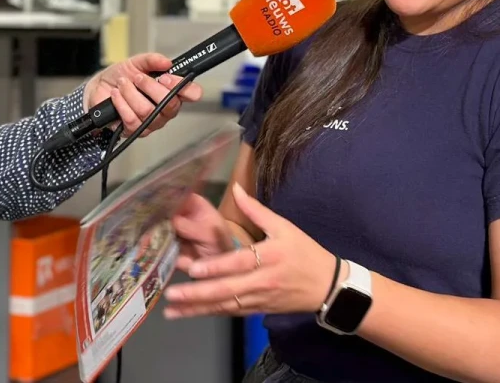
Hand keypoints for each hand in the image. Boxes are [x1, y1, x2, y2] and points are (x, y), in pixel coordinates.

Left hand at [83, 53, 202, 137]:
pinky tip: (116, 95)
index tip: (167, 77)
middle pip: (170, 105)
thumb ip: (151, 60)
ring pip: (148, 111)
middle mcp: (165, 109)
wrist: (100, 88)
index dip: (185, 87)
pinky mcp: (134, 130)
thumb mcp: (136, 62)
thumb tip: (166, 62)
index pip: (192, 94)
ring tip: (123, 84)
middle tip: (138, 78)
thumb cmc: (121, 77)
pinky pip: (132, 119)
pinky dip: (121, 103)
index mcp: (172, 92)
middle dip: (151, 87)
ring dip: (131, 93)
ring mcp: (151, 122)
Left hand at [163, 183, 337, 317]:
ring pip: (225, 305)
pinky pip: (231, 312)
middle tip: (171, 295)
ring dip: (197, 309)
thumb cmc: (304, 252)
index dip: (215, 267)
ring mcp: (259, 299)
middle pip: (227, 290)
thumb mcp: (284, 227)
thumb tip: (235, 187)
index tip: (193, 269)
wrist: (328, 287)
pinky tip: (191, 313)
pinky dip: (210, 313)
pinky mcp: (258, 310)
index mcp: (269, 257)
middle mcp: (262, 281)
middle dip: (197, 294)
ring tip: (172, 310)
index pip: (238, 263)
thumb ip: (256, 210)